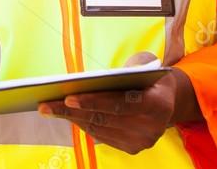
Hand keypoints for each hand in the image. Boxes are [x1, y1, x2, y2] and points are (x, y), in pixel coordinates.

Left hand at [37, 52, 200, 154]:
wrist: (171, 101)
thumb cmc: (151, 77)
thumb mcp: (144, 67)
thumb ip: (121, 74)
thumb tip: (84, 81)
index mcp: (158, 104)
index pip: (120, 104)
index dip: (93, 101)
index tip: (68, 97)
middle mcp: (152, 127)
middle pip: (105, 119)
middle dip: (71, 110)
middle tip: (45, 104)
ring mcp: (143, 141)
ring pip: (99, 129)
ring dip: (71, 118)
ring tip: (48, 108)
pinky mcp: (133, 148)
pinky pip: (101, 136)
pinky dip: (82, 124)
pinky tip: (66, 114)